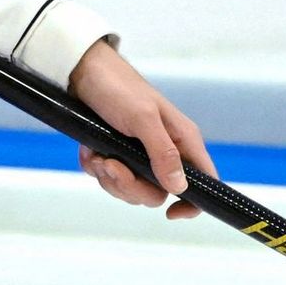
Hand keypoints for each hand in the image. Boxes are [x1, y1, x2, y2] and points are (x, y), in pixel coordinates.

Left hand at [68, 39, 216, 219]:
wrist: (81, 70)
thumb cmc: (118, 88)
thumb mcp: (142, 118)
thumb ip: (163, 152)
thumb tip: (180, 188)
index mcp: (182, 141)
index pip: (204, 182)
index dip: (193, 203)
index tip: (171, 213)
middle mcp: (164, 150)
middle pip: (157, 193)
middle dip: (129, 186)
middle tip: (110, 165)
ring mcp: (139, 154)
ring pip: (130, 188)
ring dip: (109, 177)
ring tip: (97, 155)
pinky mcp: (115, 152)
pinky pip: (109, 177)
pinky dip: (96, 168)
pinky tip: (89, 150)